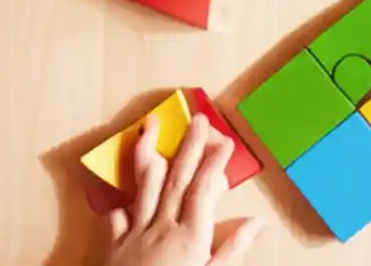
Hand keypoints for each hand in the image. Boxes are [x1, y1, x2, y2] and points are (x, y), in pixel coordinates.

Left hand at [107, 114, 264, 265]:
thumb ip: (232, 250)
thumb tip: (257, 222)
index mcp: (190, 238)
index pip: (204, 190)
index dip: (215, 163)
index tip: (225, 141)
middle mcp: (161, 229)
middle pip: (176, 180)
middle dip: (189, 147)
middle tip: (198, 120)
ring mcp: (134, 236)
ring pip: (142, 189)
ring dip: (148, 155)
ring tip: (151, 128)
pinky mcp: (113, 249)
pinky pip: (114, 216)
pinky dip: (118, 198)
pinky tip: (120, 186)